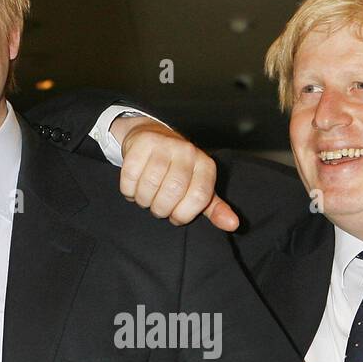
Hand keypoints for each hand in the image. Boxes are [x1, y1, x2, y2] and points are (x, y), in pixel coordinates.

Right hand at [112, 115, 239, 230]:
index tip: (176, 216)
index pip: (199, 198)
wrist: (153, 137)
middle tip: (158, 207)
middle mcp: (188, 151)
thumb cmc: (179, 170)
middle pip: (173, 192)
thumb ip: (215, 209)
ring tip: (146, 197)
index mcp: (206, 165)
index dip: (183, 214)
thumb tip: (233, 225)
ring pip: (149, 185)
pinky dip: (129, 190)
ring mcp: (164, 144)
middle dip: (161, 209)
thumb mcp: (199, 188)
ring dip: (143, 200)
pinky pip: (130, 177)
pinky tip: (134, 187)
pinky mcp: (142, 142)